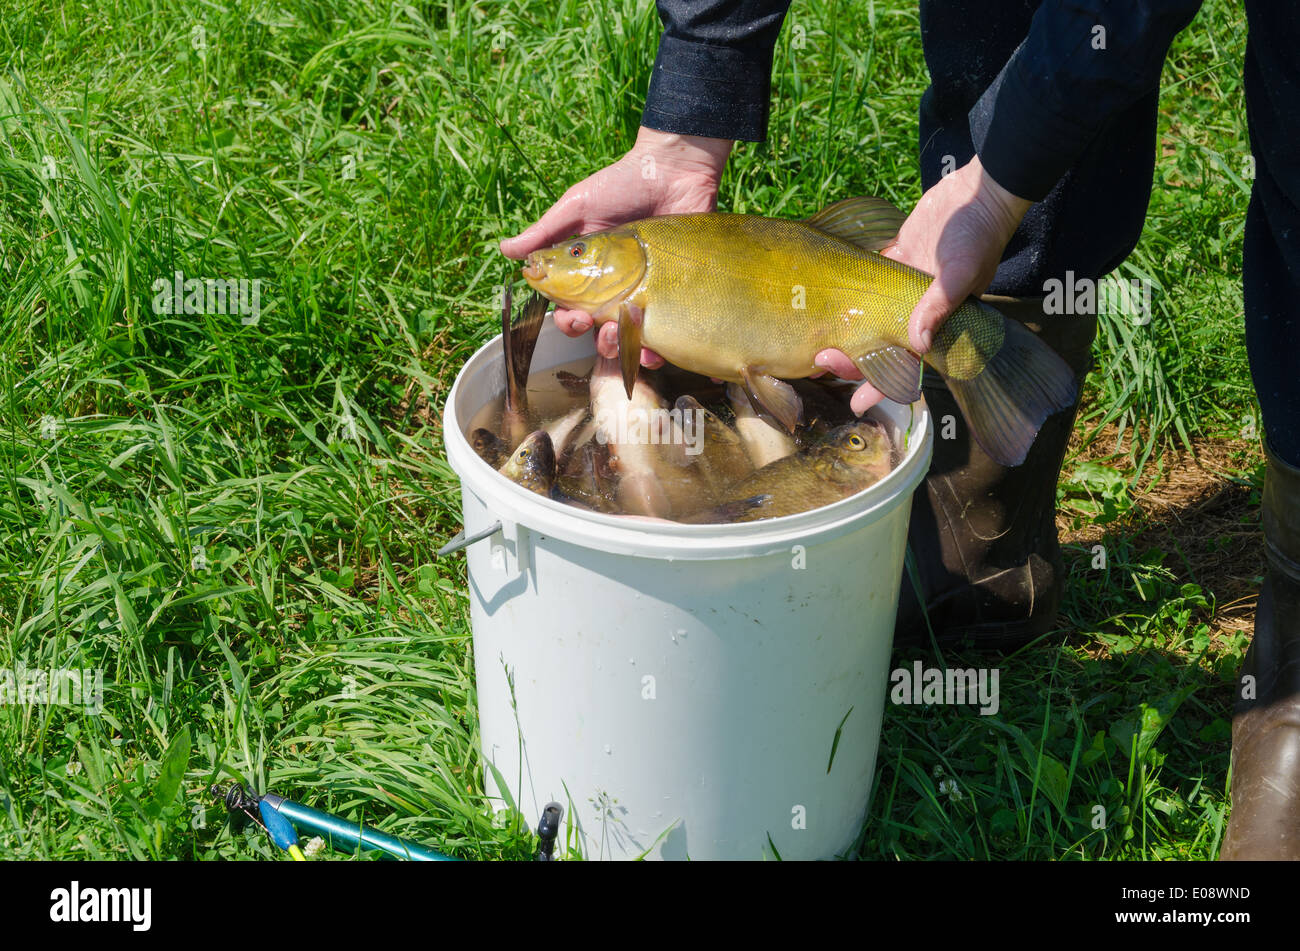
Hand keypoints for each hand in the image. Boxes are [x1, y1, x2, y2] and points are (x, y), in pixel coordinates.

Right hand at [500, 127, 731, 365]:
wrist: (673, 170)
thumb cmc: (623, 184)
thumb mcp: (579, 205)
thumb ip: (545, 232)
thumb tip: (505, 251)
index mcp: (589, 271)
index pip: (570, 308)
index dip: (567, 320)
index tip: (574, 316)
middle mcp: (615, 287)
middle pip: (598, 331)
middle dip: (594, 339)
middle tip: (598, 327)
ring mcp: (647, 293)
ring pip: (629, 339)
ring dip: (620, 349)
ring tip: (622, 337)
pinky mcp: (674, 296)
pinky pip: (665, 335)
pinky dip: (657, 352)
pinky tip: (654, 352)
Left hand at [814, 155, 1031, 412]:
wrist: (978, 193)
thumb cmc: (976, 236)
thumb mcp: (960, 272)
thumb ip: (939, 306)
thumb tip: (918, 342)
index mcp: (937, 322)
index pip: (905, 364)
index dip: (880, 386)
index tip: (856, 404)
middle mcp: (917, 310)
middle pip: (879, 344)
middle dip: (851, 358)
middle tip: (820, 361)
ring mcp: (903, 285)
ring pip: (868, 317)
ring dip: (845, 329)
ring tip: (815, 341)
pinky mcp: (895, 258)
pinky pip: (867, 281)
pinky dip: (847, 292)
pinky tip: (822, 299)